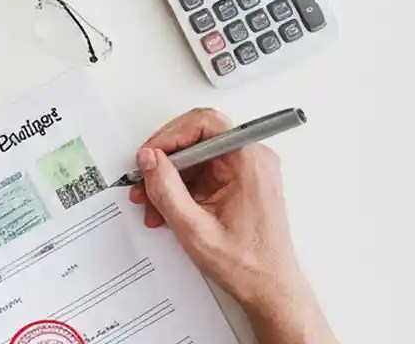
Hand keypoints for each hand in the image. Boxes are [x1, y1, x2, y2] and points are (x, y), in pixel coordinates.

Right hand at [129, 109, 335, 343]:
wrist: (271, 290)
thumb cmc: (248, 265)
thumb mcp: (195, 229)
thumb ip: (167, 189)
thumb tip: (149, 159)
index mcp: (249, 162)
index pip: (205, 123)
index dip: (170, 135)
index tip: (150, 156)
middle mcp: (251, 159)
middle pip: (196, 139)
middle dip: (164, 162)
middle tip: (144, 181)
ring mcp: (246, 171)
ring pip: (195, 159)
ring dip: (168, 179)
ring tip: (152, 204)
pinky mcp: (239, 183)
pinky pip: (202, 174)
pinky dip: (180, 190)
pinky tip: (167, 210)